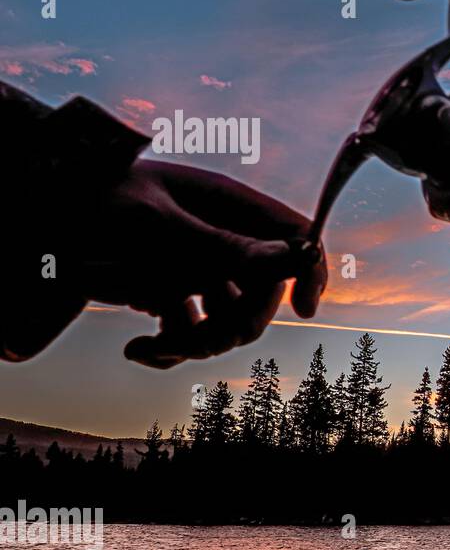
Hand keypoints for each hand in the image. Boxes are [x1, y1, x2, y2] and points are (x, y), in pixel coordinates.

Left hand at [47, 160, 325, 368]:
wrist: (39, 213)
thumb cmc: (92, 200)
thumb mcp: (157, 223)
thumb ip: (226, 246)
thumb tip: (293, 257)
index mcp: (231, 207)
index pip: (295, 235)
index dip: (310, 272)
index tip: (305, 310)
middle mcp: (223, 238)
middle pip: (263, 294)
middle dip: (233, 325)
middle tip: (192, 340)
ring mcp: (199, 267)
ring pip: (229, 322)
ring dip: (197, 344)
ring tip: (150, 347)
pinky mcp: (173, 292)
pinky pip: (193, 332)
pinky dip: (171, 348)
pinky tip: (138, 348)